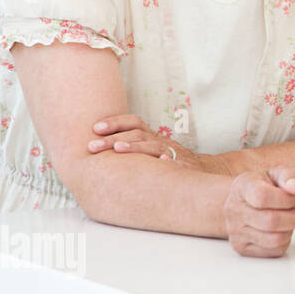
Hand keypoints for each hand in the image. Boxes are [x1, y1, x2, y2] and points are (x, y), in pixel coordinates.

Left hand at [88, 113, 231, 173]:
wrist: (202, 171)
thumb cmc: (167, 163)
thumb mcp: (150, 151)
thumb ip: (130, 147)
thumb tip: (95, 148)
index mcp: (152, 136)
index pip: (134, 122)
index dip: (115, 122)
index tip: (95, 128)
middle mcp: (161, 142)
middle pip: (138, 134)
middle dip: (113, 139)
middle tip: (92, 146)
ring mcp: (174, 153)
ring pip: (154, 147)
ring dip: (136, 147)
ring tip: (118, 149)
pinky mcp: (186, 167)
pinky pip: (178, 164)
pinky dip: (169, 163)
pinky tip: (161, 164)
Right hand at [224, 167, 294, 257]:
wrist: (242, 203)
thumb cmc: (262, 187)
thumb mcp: (275, 174)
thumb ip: (288, 176)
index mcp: (241, 187)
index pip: (262, 196)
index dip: (287, 199)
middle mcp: (234, 210)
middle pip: (271, 221)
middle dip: (293, 216)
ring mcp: (235, 231)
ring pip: (274, 239)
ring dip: (289, 230)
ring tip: (287, 219)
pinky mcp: (242, 248)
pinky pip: (274, 251)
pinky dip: (284, 241)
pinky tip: (279, 230)